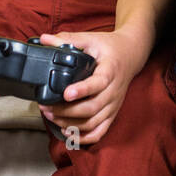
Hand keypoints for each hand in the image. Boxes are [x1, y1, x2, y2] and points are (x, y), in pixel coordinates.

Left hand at [35, 29, 142, 145]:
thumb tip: (44, 39)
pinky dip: (84, 137)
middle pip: (92, 108)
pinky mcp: (112, 113)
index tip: (65, 93)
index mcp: (110, 71)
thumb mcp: (91, 38)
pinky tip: (68, 131)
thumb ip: (68, 39)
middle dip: (67, 112)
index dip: (82, 90)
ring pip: (93, 123)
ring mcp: (113, 104)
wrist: (131, 54)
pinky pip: (100, 132)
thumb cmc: (110, 47)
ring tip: (52, 117)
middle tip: (47, 107)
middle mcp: (113, 91)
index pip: (98, 84)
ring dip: (71, 124)